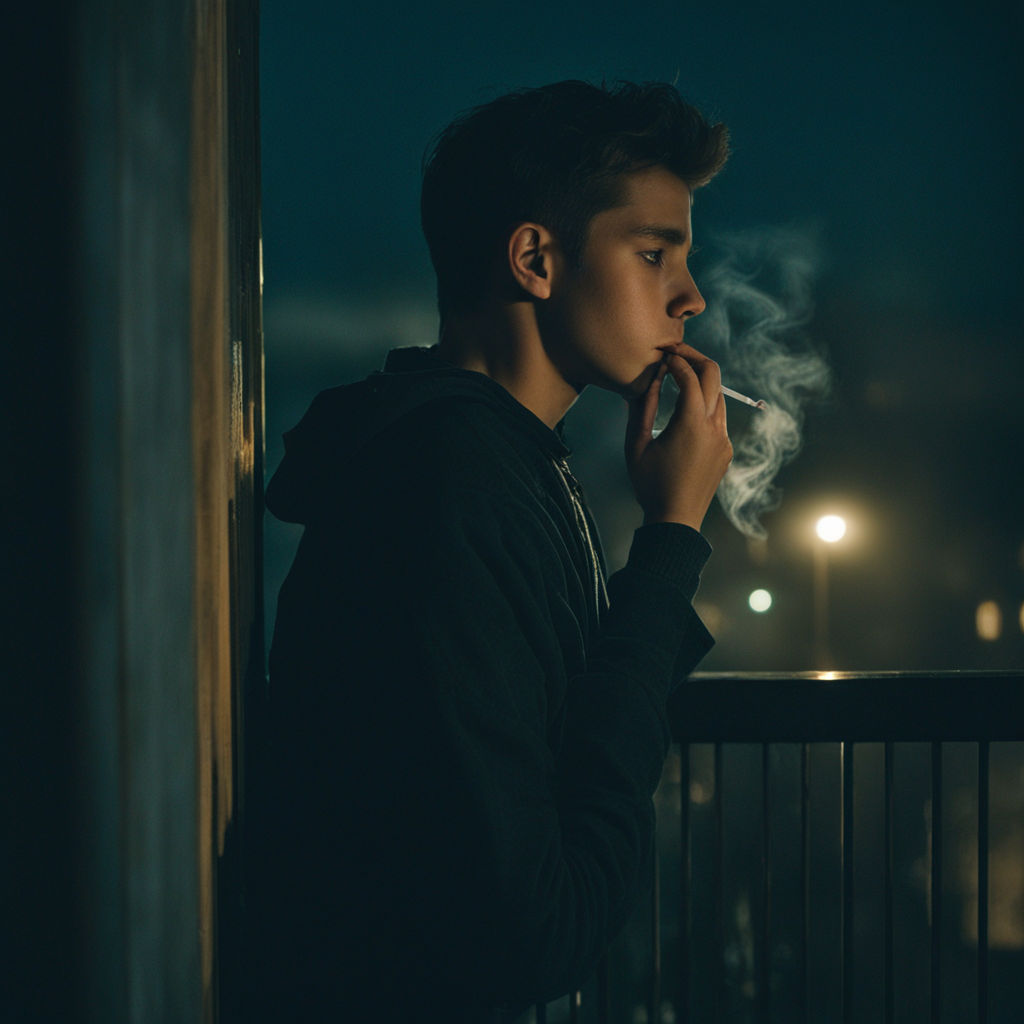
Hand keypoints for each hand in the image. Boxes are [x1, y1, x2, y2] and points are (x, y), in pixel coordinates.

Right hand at [624, 344, 732, 530]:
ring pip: (718, 396)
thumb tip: (647, 379)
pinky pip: (718, 418)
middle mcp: (713, 428)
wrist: (675, 520)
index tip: (661, 354)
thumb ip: (642, 408)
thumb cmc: (650, 485)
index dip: (676, 360)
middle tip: (675, 353)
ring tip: (679, 378)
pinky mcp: (726, 450)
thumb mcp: (636, 444)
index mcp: (691, 424)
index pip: (689, 376)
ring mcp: (723, 439)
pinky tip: (685, 411)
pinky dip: (704, 405)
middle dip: (695, 359)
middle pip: (714, 376)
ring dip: (701, 382)